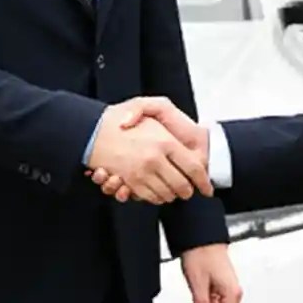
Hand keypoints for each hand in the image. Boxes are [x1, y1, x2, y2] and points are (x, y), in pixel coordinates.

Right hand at [85, 99, 211, 203]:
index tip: (207, 188)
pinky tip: (155, 188)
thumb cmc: (126, 116)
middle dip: (187, 191)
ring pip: (166, 194)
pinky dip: (154, 197)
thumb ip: (170, 114)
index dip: (203, 181)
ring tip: (172, 188)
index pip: (194, 168)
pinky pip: (149, 197)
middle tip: (187, 189)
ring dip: (171, 194)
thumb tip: (181, 138)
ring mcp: (142, 172)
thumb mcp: (154, 105)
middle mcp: (155, 159)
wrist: (95, 130)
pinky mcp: (131, 182)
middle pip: (182, 187)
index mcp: (166, 142)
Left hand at [181, 244, 241, 302]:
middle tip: (199, 301)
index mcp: (233, 293)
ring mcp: (228, 284)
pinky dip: (208, 299)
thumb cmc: (201, 253)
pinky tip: (199, 296)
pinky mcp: (222, 280)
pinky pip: (217, 297)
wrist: (200, 234)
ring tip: (199, 295)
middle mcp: (234, 289)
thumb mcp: (197, 285)